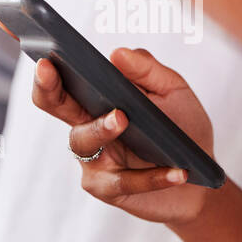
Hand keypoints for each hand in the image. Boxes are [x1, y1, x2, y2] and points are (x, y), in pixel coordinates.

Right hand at [30, 48, 214, 225]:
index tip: (41, 53)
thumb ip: (147, 70)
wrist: (201, 178)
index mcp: (96, 98)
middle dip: (47, 86)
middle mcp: (87, 125)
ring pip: (84, 140)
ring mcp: (94, 159)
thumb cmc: (182, 128)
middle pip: (53, 104)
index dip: (45, 67)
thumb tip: (117, 53)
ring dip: (101, 128)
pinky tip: (176, 171)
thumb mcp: (173, 91)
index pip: (62, 79)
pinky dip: (151, 176)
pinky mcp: (107, 188)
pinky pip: (122, 181)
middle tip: (50, 70)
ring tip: (124, 118)